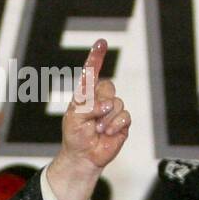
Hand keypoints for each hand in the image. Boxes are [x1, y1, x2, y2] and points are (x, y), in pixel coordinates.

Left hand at [47, 41, 130, 199]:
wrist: (83, 156)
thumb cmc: (75, 136)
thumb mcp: (74, 118)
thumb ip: (88, 105)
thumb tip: (108, 105)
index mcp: (87, 94)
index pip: (92, 73)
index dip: (96, 58)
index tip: (100, 43)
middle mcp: (101, 98)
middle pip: (108, 87)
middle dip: (99, 103)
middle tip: (91, 118)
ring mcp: (113, 109)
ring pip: (116, 103)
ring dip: (105, 119)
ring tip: (96, 130)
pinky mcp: (122, 121)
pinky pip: (124, 116)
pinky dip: (114, 125)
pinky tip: (106, 133)